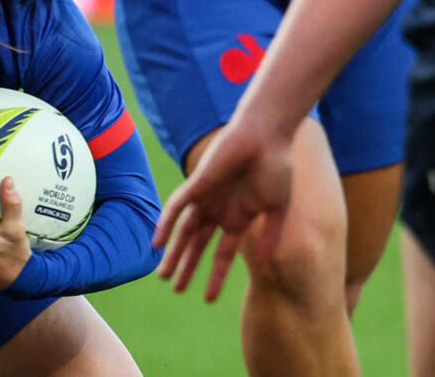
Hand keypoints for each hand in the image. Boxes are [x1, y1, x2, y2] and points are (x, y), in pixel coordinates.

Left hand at [151, 123, 292, 301]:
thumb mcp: (277, 207)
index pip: (223, 254)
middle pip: (197, 245)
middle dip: (187, 267)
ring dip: (173, 253)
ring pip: (183, 231)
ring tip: (163, 276)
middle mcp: (219, 210)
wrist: (266, 136)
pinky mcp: (197, 184)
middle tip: (175, 289)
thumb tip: (264, 264)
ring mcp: (206, 198)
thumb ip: (271, 235)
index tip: (207, 298)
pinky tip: (157, 243)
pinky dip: (165, 225)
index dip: (216, 276)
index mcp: (238, 218)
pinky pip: (176, 208)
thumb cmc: (276, 167)